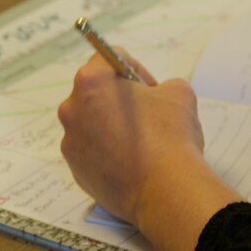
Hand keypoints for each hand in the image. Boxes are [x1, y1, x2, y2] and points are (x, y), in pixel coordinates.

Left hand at [57, 52, 205, 226]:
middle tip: (148, 115)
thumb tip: (156, 97)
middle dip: (120, 100)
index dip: (136, 71)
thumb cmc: (171, 135)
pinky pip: (93, 152)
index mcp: (91, 82)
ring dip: (112, 127)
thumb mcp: (179, 93)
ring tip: (142, 144)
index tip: (152, 90)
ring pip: (92, 124)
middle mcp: (72, 110)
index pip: (110, 60)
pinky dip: (109, 153)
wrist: (166, 191)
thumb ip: (162, 85)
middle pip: (96, 93)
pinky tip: (133, 163)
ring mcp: (71, 143)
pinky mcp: (76, 171)